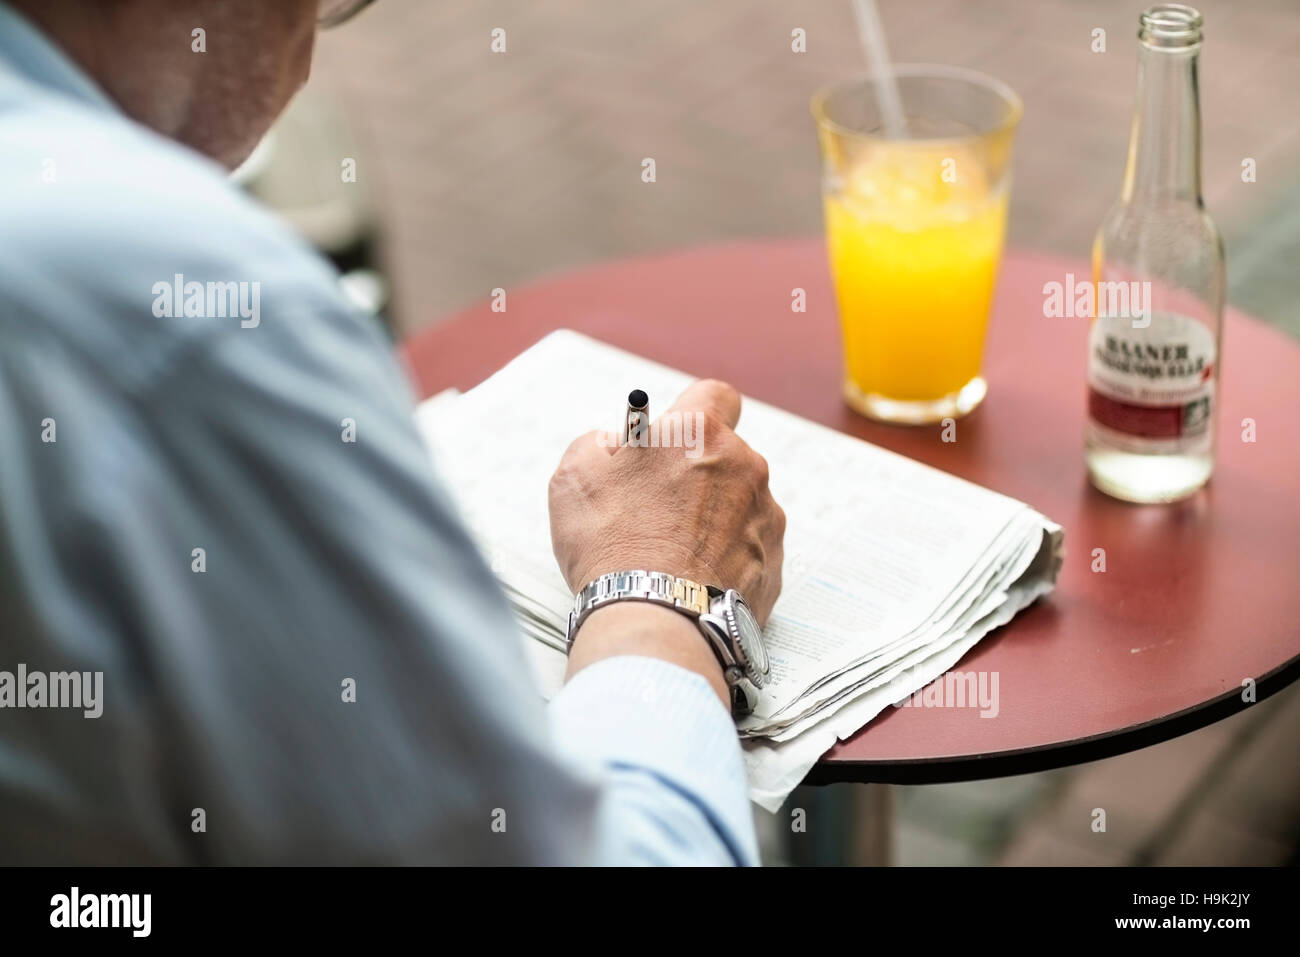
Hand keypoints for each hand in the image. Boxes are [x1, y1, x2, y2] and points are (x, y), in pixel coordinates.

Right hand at [548, 380, 784, 624]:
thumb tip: (616, 446)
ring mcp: (766, 517)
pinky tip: (691, 578)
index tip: (675, 435)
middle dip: (696, 474)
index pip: (715, 395)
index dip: (692, 410)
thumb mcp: (575, 476)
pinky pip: (749, 549)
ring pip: (739, 503)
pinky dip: (725, 558)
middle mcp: (745, 467)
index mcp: (700, 434)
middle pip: (725, 456)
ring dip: (712, 518)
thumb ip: (598, 444)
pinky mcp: (775, 564)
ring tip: (672, 552)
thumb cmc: (611, 545)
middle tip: (656, 507)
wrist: (653, 622)